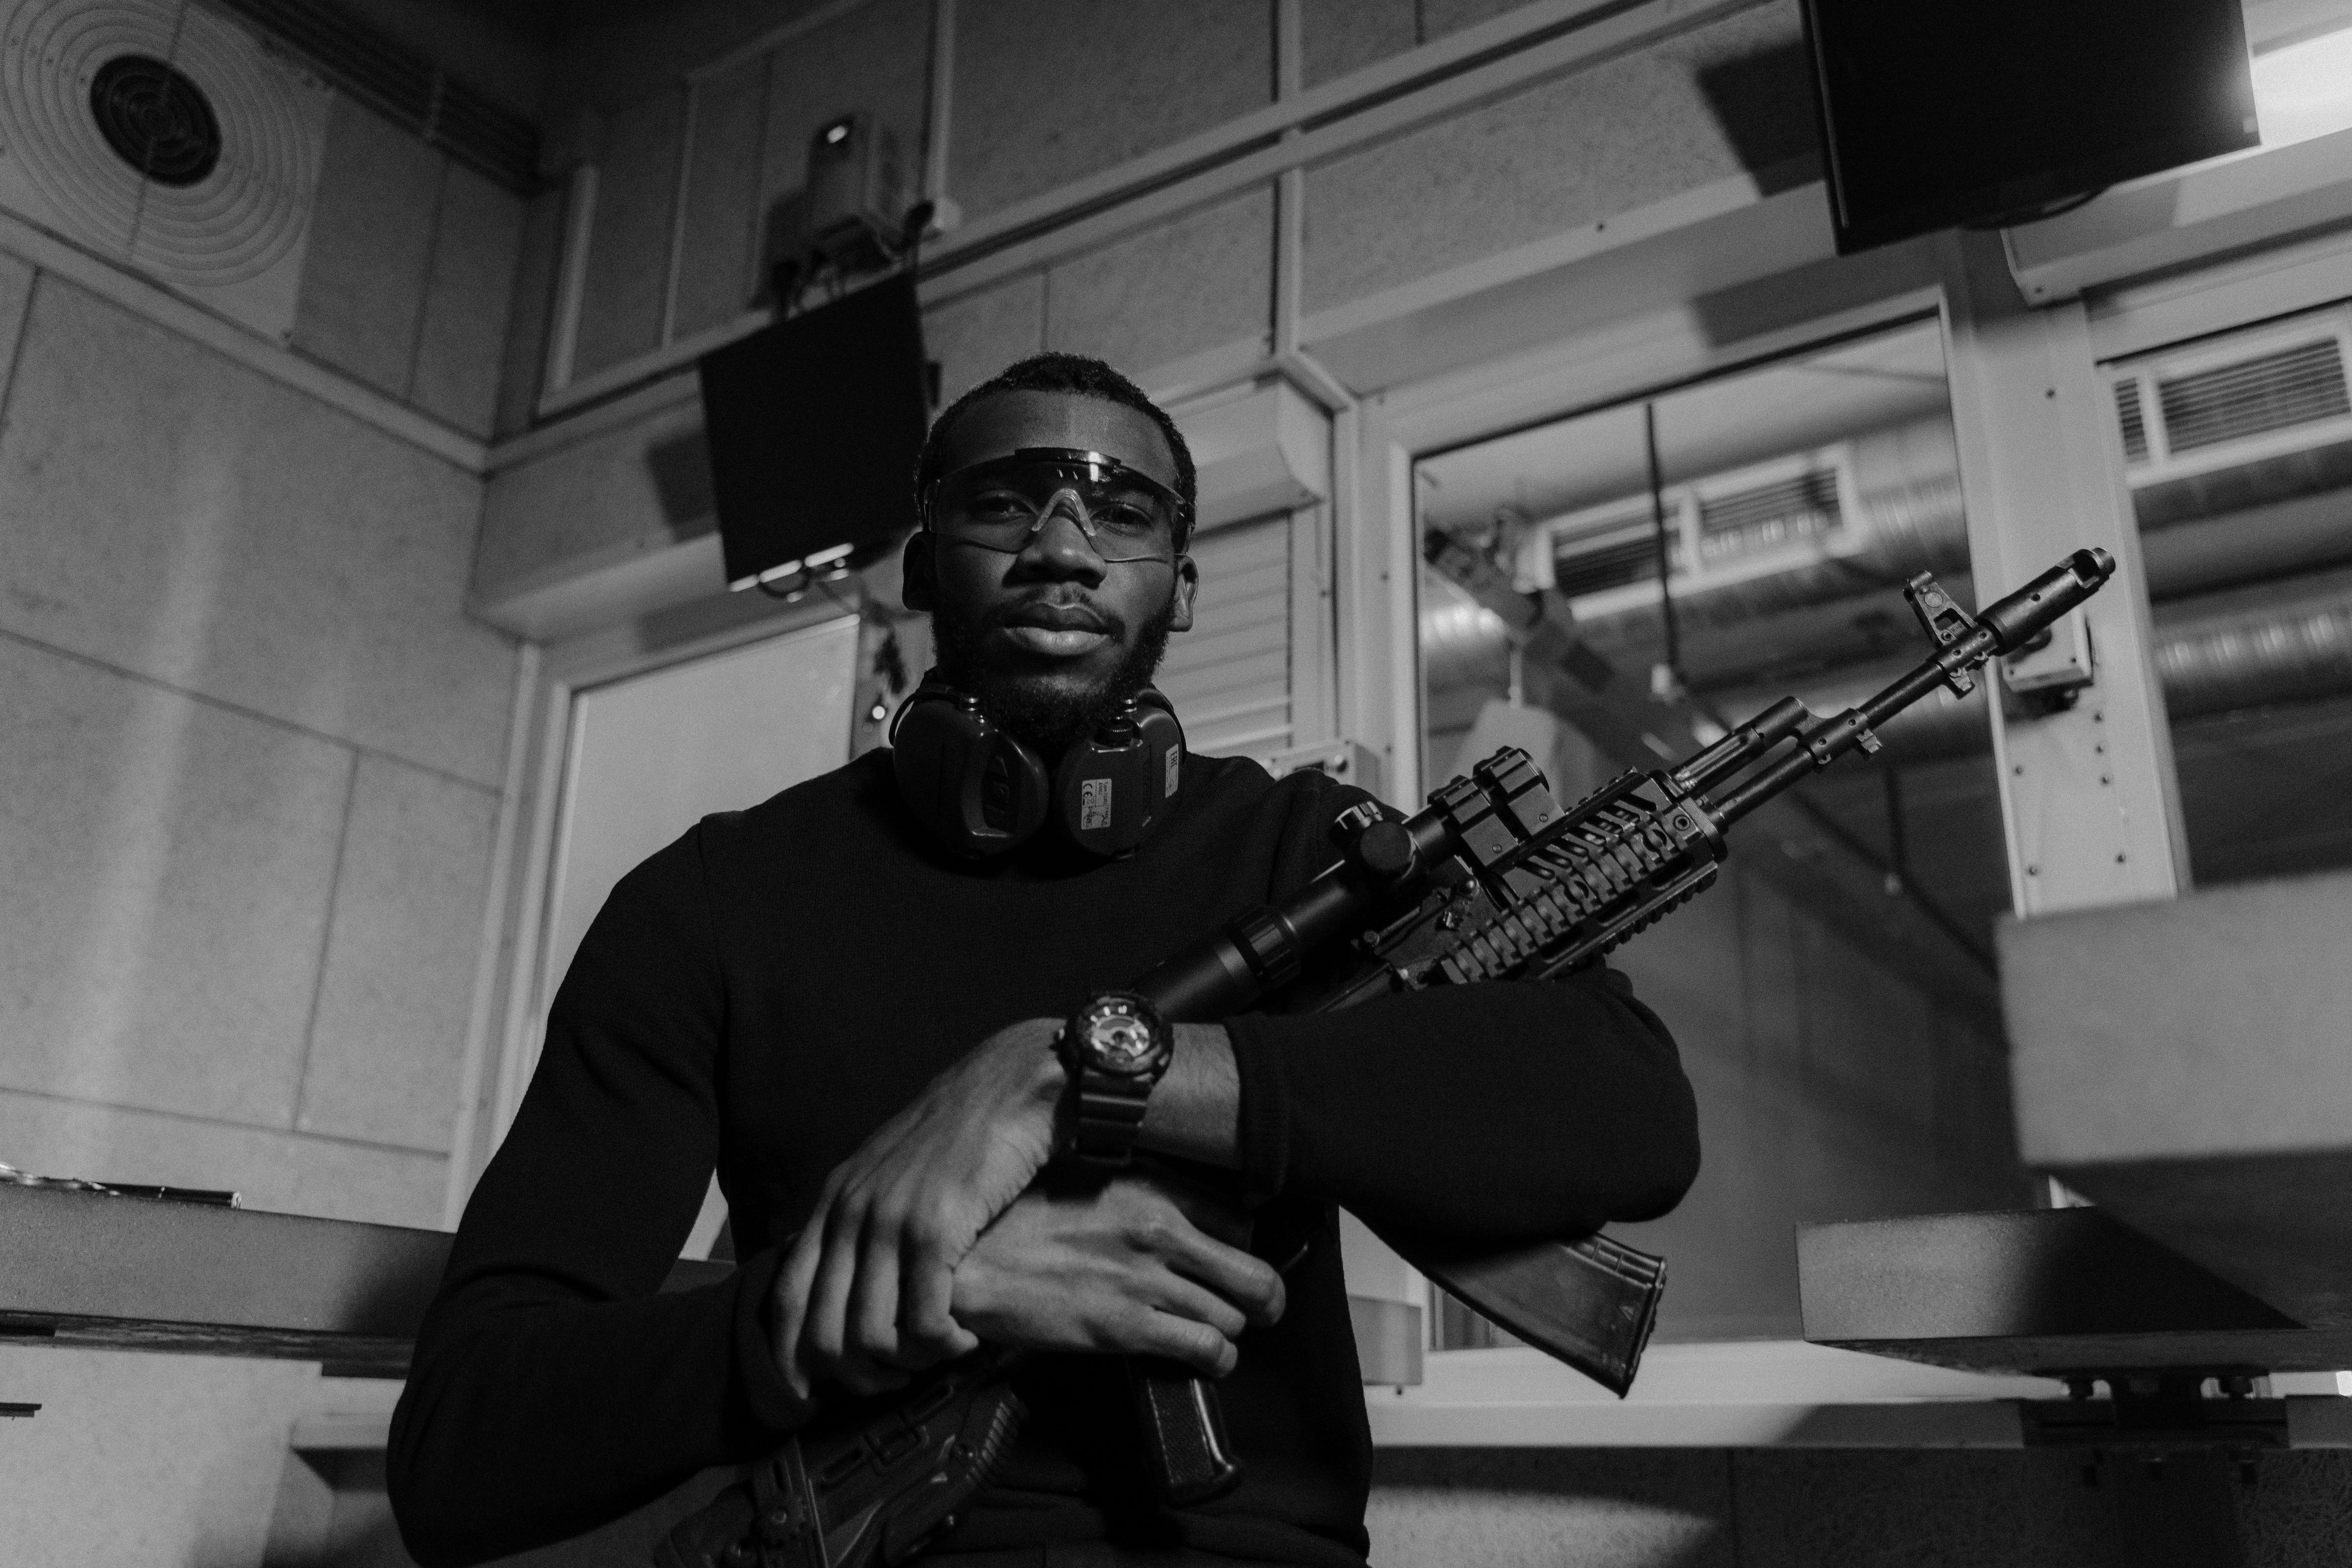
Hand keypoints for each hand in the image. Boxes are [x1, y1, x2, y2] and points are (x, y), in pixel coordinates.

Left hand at [782, 1017, 1066, 1395]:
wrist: (1013, 1083)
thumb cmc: (965, 1130)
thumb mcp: (895, 1170)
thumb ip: (868, 1216)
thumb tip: (854, 1276)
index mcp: (835, 1199)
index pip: (789, 1298)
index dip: (793, 1358)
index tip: (813, 1393)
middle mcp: (851, 1211)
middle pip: (824, 1330)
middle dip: (855, 1374)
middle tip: (893, 1382)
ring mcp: (890, 1220)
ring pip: (871, 1334)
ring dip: (904, 1363)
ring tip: (935, 1356)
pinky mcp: (937, 1229)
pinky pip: (923, 1319)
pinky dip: (940, 1345)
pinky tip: (964, 1338)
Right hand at [950, 1172, 1283, 1376]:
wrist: (969, 1262)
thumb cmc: (1021, 1218)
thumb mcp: (1091, 1178)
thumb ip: (1144, 1189)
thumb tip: (1182, 1206)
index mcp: (1153, 1188)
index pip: (1241, 1219)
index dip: (1245, 1244)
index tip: (1236, 1257)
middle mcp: (1159, 1232)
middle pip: (1255, 1274)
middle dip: (1265, 1297)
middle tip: (1261, 1306)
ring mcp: (1144, 1282)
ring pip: (1234, 1317)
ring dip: (1232, 1329)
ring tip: (1220, 1333)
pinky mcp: (1125, 1329)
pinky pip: (1205, 1350)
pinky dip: (1217, 1359)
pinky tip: (1207, 1358)